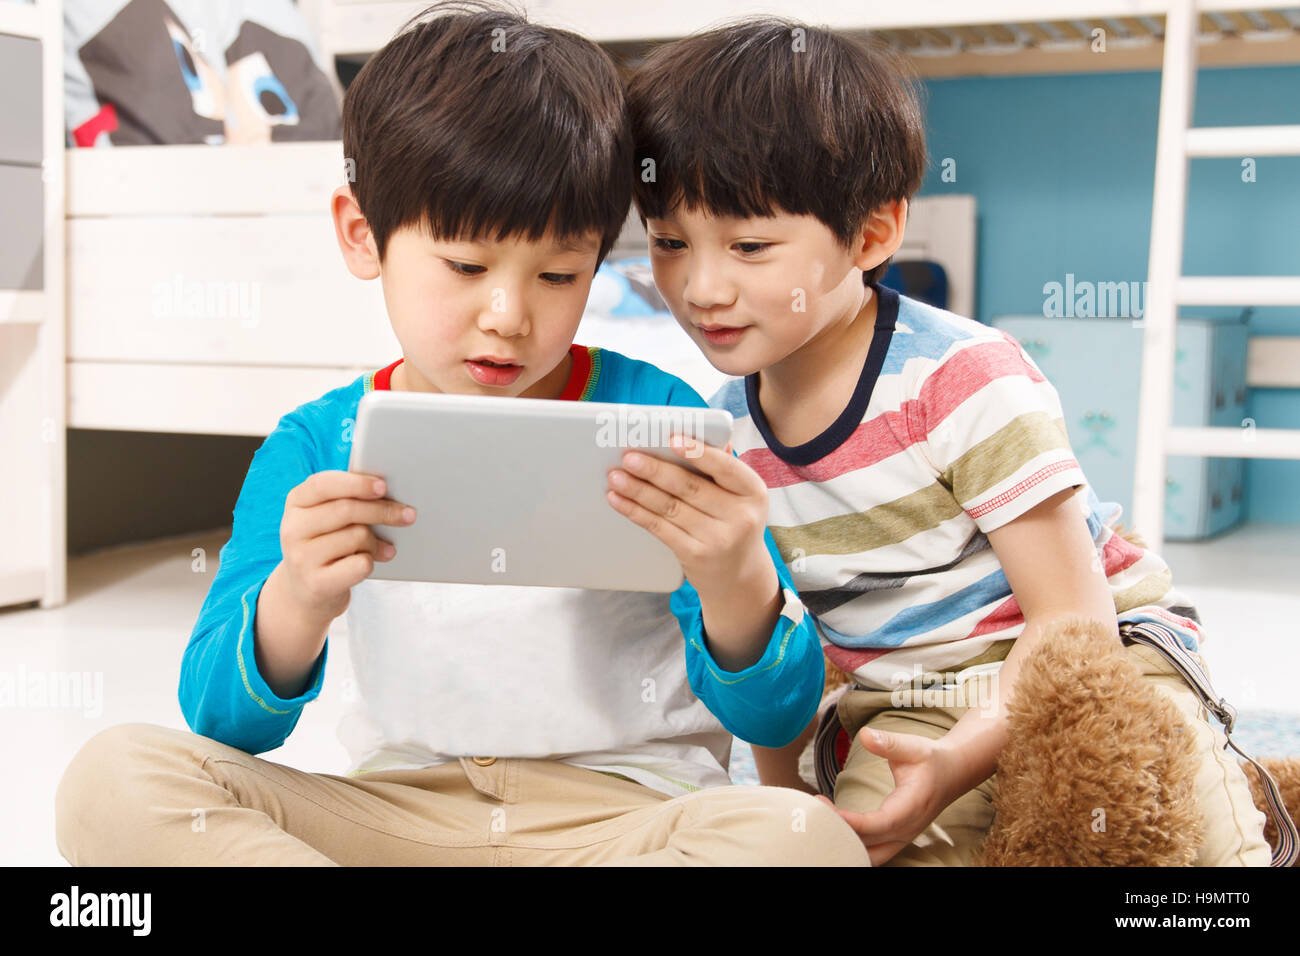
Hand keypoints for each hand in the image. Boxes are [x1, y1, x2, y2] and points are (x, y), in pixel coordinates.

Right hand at [278, 470, 415, 619]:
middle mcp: (292, 528)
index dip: (356, 484)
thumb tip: (388, 494)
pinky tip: (368, 563)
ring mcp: (301, 557)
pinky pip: (360, 564)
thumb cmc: (327, 545)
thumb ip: (348, 501)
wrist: (306, 590)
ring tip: (380, 548)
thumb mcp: (327, 519)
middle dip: (383, 511)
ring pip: (357, 536)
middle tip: (408, 515)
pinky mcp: (316, 583)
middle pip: (346, 509)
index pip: (323, 484)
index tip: (383, 486)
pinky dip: (371, 562)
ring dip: (376, 542)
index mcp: (297, 502)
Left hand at [605, 434, 771, 595]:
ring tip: (616, 476)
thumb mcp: (740, 496)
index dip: (697, 452)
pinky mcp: (695, 556)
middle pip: (689, 487)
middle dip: (654, 469)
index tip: (671, 440)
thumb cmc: (734, 523)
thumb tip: (697, 434)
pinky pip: (659, 528)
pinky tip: (619, 500)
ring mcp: (718, 539)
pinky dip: (636, 512)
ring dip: (638, 490)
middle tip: (629, 457)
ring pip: (669, 507)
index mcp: (753, 491)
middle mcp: (740, 516)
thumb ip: (722, 466)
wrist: (739, 575)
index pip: (724, 467)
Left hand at [818, 727, 966, 866]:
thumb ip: (888, 743)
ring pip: (870, 856)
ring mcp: (901, 838)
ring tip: (818, 824)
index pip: (876, 825)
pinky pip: (872, 852)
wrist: (953, 772)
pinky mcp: (895, 838)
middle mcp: (906, 830)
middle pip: (868, 846)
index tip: (822, 807)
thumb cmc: (931, 759)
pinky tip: (832, 830)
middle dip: (839, 834)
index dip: (849, 822)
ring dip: (844, 845)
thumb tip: (865, 734)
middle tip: (811, 813)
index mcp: (910, 808)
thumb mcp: (913, 746)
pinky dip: (851, 846)